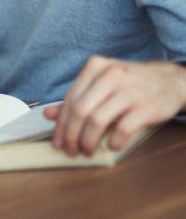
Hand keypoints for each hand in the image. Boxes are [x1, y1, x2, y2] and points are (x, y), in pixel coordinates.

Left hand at [44, 56, 185, 156]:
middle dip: (71, 135)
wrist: (170, 80)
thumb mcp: (101, 83)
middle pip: (80, 111)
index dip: (60, 124)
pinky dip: (113, 141)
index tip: (58, 141)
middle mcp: (110, 75)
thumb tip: (48, 114)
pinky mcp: (146, 106)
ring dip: (88, 141)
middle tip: (70, 150)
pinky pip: (122, 128)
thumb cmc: (129, 83)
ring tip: (87, 151)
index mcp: (95, 67)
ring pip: (97, 121)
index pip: (70, 100)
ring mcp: (129, 90)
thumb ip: (76, 97)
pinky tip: (110, 145)